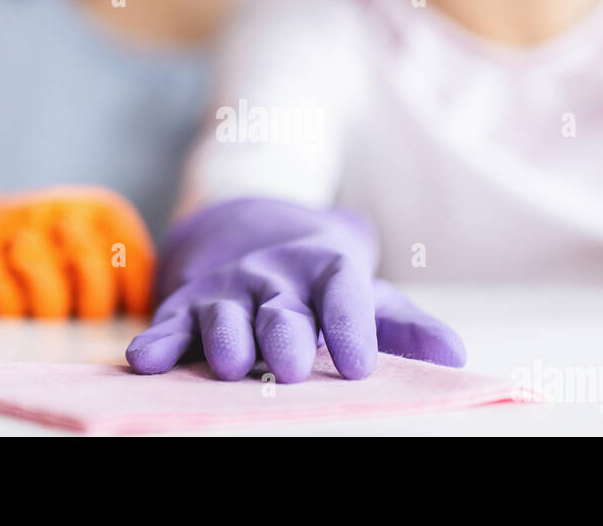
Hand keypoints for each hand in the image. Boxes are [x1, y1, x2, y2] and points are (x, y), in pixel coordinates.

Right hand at [0, 186, 153, 318]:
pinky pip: (7, 303)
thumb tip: (153, 323)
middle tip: (79, 319)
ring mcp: (13, 225)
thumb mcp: (89, 249)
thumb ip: (124, 273)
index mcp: (99, 209)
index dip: (135, 297)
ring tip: (43, 315)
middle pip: (92, 277)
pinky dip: (13, 317)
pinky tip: (11, 311)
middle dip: (91, 310)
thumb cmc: (45, 255)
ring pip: (48, 291)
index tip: (129, 317)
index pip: (133, 259)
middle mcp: (60, 208)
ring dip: (48, 314)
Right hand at [125, 198, 464, 382]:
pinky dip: (156, 342)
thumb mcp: (363, 294)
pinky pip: (169, 323)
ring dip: (224, 337)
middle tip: (289, 369)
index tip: (360, 366)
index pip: (341, 293)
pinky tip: (145, 361)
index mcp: (324, 270)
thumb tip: (457, 357)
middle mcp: (273, 278)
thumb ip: (405, 327)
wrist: (249, 232)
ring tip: (232, 366)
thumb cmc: (319, 283)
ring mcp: (226, 290)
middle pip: (279, 307)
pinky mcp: (184, 306)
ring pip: (222, 314)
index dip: (349, 327)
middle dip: (283, 335)